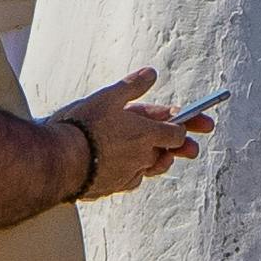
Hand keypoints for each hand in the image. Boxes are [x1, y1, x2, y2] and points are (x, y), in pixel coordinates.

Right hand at [64, 69, 210, 199]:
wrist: (59, 161)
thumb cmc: (82, 126)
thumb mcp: (108, 96)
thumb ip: (132, 86)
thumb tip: (151, 73)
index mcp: (146, 132)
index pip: (176, 130)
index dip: (188, 124)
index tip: (201, 123)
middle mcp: (142, 156)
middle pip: (168, 152)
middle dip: (181, 148)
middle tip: (193, 148)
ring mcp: (128, 174)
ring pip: (150, 167)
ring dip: (158, 161)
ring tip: (164, 157)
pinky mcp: (113, 187)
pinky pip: (131, 179)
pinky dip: (134, 172)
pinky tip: (130, 169)